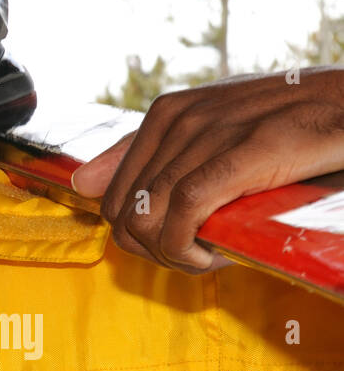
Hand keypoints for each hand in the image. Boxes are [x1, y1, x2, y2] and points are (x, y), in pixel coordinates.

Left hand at [69, 66, 343, 272]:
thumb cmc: (289, 123)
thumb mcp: (211, 129)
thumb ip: (144, 153)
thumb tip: (82, 184)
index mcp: (166, 114)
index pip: (113, 196)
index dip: (136, 236)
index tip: (173, 247)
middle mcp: (177, 121)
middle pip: (126, 214)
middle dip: (152, 249)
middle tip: (193, 256)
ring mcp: (206, 135)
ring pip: (148, 218)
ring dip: (174, 254)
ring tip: (208, 256)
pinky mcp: (239, 155)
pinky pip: (184, 212)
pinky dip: (189, 247)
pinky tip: (214, 255)